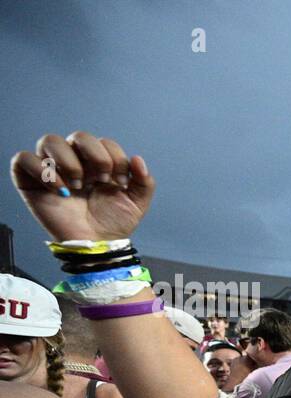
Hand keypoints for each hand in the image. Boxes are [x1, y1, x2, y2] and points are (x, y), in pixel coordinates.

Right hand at [10, 131, 153, 239]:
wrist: (98, 245)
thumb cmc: (113, 224)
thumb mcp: (136, 203)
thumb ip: (144, 181)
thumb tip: (137, 158)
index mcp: (97, 162)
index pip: (104, 142)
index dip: (115, 157)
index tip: (121, 182)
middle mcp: (74, 161)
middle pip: (79, 136)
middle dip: (96, 156)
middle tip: (102, 180)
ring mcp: (52, 169)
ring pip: (50, 140)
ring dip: (69, 161)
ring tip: (79, 185)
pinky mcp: (30, 181)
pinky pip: (24, 159)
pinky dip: (43, 171)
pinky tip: (61, 191)